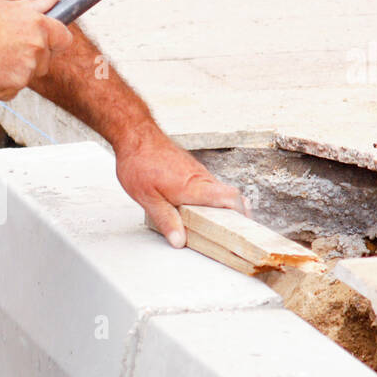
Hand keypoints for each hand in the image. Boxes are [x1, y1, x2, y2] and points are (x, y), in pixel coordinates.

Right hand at [0, 0, 72, 99]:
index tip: (44, 44)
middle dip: (31, 59)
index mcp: (40, 25)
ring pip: (28, 77)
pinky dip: (2, 87)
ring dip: (14, 73)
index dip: (54, 43)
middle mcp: (37, 47)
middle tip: (6, 50)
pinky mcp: (13, 86)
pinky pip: (13, 91)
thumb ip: (36, 5)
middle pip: (46, 62)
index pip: (64, 40)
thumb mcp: (9, 7)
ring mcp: (26, 69)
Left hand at [114, 124, 247, 247]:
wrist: (136, 135)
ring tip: (209, 224)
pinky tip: (193, 206)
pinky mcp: (191, 169)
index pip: (230, 198)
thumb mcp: (147, 198)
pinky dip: (207, 197)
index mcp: (194, 187)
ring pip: (217, 191)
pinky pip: (206, 185)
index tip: (239, 227)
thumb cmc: (140, 162)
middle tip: (225, 231)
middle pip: (229, 197)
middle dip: (232, 214)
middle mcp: (201, 178)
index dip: (240, 214)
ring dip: (218, 206)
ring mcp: (197, 172)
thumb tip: (179, 240)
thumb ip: (165, 220)